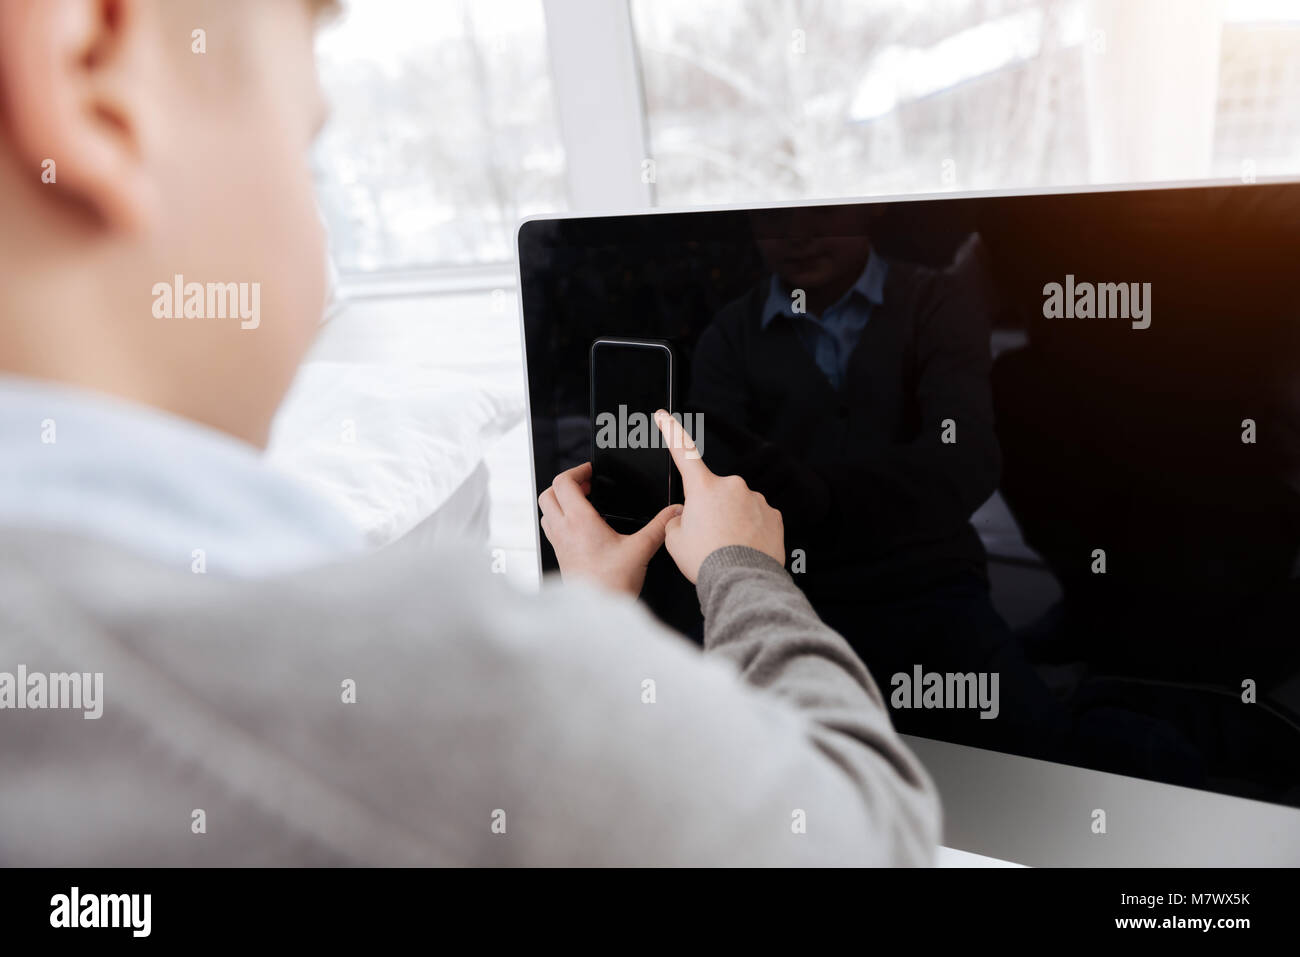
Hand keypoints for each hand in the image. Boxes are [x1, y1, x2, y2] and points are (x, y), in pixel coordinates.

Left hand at [538, 462, 679, 595]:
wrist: (597, 614)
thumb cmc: (612, 584)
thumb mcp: (641, 549)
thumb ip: (659, 526)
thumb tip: (674, 512)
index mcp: (579, 521)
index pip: (563, 482)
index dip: (576, 471)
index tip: (591, 472)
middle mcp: (563, 530)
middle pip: (548, 494)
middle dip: (565, 484)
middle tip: (587, 486)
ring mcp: (559, 545)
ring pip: (547, 512)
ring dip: (560, 503)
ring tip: (584, 505)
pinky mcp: (561, 558)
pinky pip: (552, 530)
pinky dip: (562, 521)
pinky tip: (583, 530)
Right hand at [655, 410, 784, 582]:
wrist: (743, 580)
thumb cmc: (708, 561)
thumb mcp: (675, 541)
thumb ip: (677, 521)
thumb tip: (686, 517)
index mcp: (703, 488)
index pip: (683, 451)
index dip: (671, 431)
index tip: (665, 417)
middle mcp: (732, 486)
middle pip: (714, 493)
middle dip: (709, 510)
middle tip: (707, 538)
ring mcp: (756, 499)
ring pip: (737, 506)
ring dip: (731, 522)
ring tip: (727, 548)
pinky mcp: (774, 515)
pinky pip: (756, 518)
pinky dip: (750, 531)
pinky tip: (744, 548)